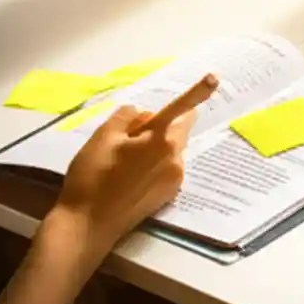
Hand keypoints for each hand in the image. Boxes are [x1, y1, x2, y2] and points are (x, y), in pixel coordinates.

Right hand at [42, 104, 193, 269]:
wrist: (89, 225)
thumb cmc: (92, 177)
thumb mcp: (102, 137)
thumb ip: (126, 117)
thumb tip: (145, 116)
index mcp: (160, 140)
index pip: (181, 109)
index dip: (196, 92)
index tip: (214, 78)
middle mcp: (176, 157)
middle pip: (177, 129)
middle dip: (159, 125)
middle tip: (126, 137)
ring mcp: (175, 178)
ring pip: (170, 149)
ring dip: (154, 147)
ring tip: (121, 163)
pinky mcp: (170, 193)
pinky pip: (166, 167)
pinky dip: (153, 164)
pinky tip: (128, 177)